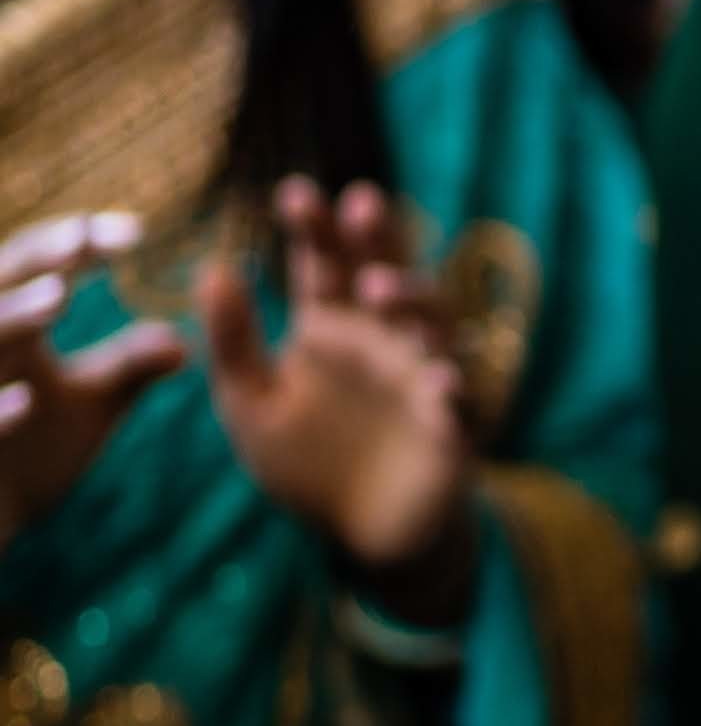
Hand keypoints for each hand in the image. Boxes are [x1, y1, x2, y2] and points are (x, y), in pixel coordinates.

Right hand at [0, 212, 181, 542]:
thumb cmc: (26, 455)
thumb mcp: (88, 406)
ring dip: (12, 318)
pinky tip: (24, 402)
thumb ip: (129, 367)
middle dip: (37, 260)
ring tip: (57, 298)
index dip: (79, 244)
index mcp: (9, 327)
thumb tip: (184, 342)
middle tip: (84, 239)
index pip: (41, 267)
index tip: (136, 233)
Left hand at [200, 181, 474, 585]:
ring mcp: (424, 376)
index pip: (325, 267)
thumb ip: (233, 341)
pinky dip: (454, 389)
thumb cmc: (306, 461)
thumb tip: (213, 269)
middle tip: (361, 203)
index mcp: (333, 328)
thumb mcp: (250, 402)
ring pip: (434, 322)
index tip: (295, 194)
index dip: (316, 230)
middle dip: (378, 239)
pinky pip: (463, 399)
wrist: (364, 531)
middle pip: (387, 273)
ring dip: (414, 300)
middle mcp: (385, 340)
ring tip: (379, 288)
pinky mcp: (453, 424)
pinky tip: (438, 384)